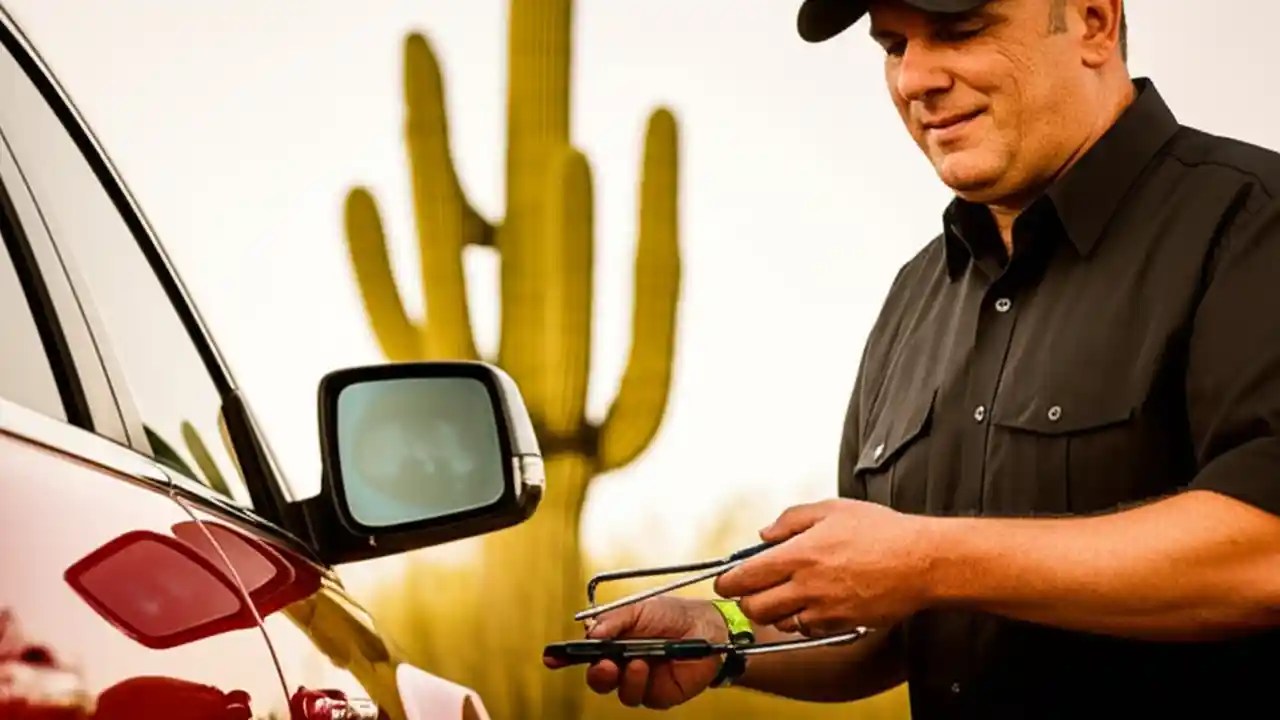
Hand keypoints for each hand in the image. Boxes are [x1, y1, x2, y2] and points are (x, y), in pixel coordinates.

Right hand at [542, 596, 727, 709]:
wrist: (708, 629)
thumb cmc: (674, 615)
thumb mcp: (640, 608)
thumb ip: (614, 620)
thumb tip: (590, 633)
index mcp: (614, 639)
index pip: (585, 650)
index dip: (565, 655)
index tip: (551, 656)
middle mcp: (622, 661)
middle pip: (596, 675)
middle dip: (593, 671)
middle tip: (600, 663)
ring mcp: (638, 679)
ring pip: (614, 689)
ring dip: (616, 676)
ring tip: (629, 662)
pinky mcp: (655, 694)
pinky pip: (637, 696)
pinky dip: (636, 682)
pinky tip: (644, 666)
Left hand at [714, 499, 934, 636]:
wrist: (921, 562)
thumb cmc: (881, 531)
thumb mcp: (832, 509)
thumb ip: (792, 519)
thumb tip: (765, 534)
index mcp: (798, 554)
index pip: (745, 576)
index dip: (727, 581)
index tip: (724, 580)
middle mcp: (806, 586)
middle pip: (754, 607)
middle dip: (746, 599)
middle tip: (751, 589)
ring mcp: (823, 609)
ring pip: (779, 623)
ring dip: (773, 611)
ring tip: (782, 594)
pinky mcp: (839, 624)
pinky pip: (806, 630)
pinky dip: (800, 621)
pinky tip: (809, 604)